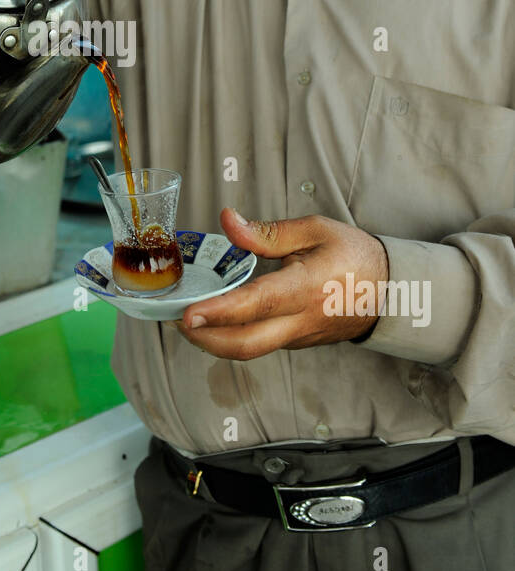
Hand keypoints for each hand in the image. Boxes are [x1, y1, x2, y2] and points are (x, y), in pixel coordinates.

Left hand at [175, 208, 387, 358]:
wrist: (392, 291)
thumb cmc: (354, 255)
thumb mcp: (316, 230)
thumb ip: (268, 232)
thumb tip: (229, 221)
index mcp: (305, 288)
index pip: (256, 305)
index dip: (219, 312)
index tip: (188, 313)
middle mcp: (300, 320)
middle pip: (246, 345)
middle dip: (205, 338)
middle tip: (178, 321)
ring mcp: (299, 337)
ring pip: (251, 350)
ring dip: (215, 341)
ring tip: (189, 320)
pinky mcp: (297, 342)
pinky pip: (261, 345)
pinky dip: (233, 337)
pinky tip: (218, 320)